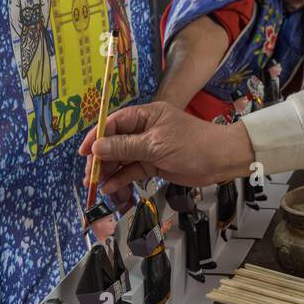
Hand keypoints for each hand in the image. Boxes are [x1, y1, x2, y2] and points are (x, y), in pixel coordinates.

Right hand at [78, 100, 253, 192]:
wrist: (220, 160)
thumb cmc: (192, 144)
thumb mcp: (155, 144)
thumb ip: (125, 146)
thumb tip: (97, 147)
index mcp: (146, 115)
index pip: (114, 122)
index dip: (96, 136)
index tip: (83, 152)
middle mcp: (144, 129)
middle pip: (115, 141)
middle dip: (100, 157)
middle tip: (88, 174)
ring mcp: (149, 147)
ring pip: (122, 158)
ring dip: (109, 170)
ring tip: (95, 184)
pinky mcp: (154, 164)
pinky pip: (132, 170)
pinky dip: (122, 178)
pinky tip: (110, 188)